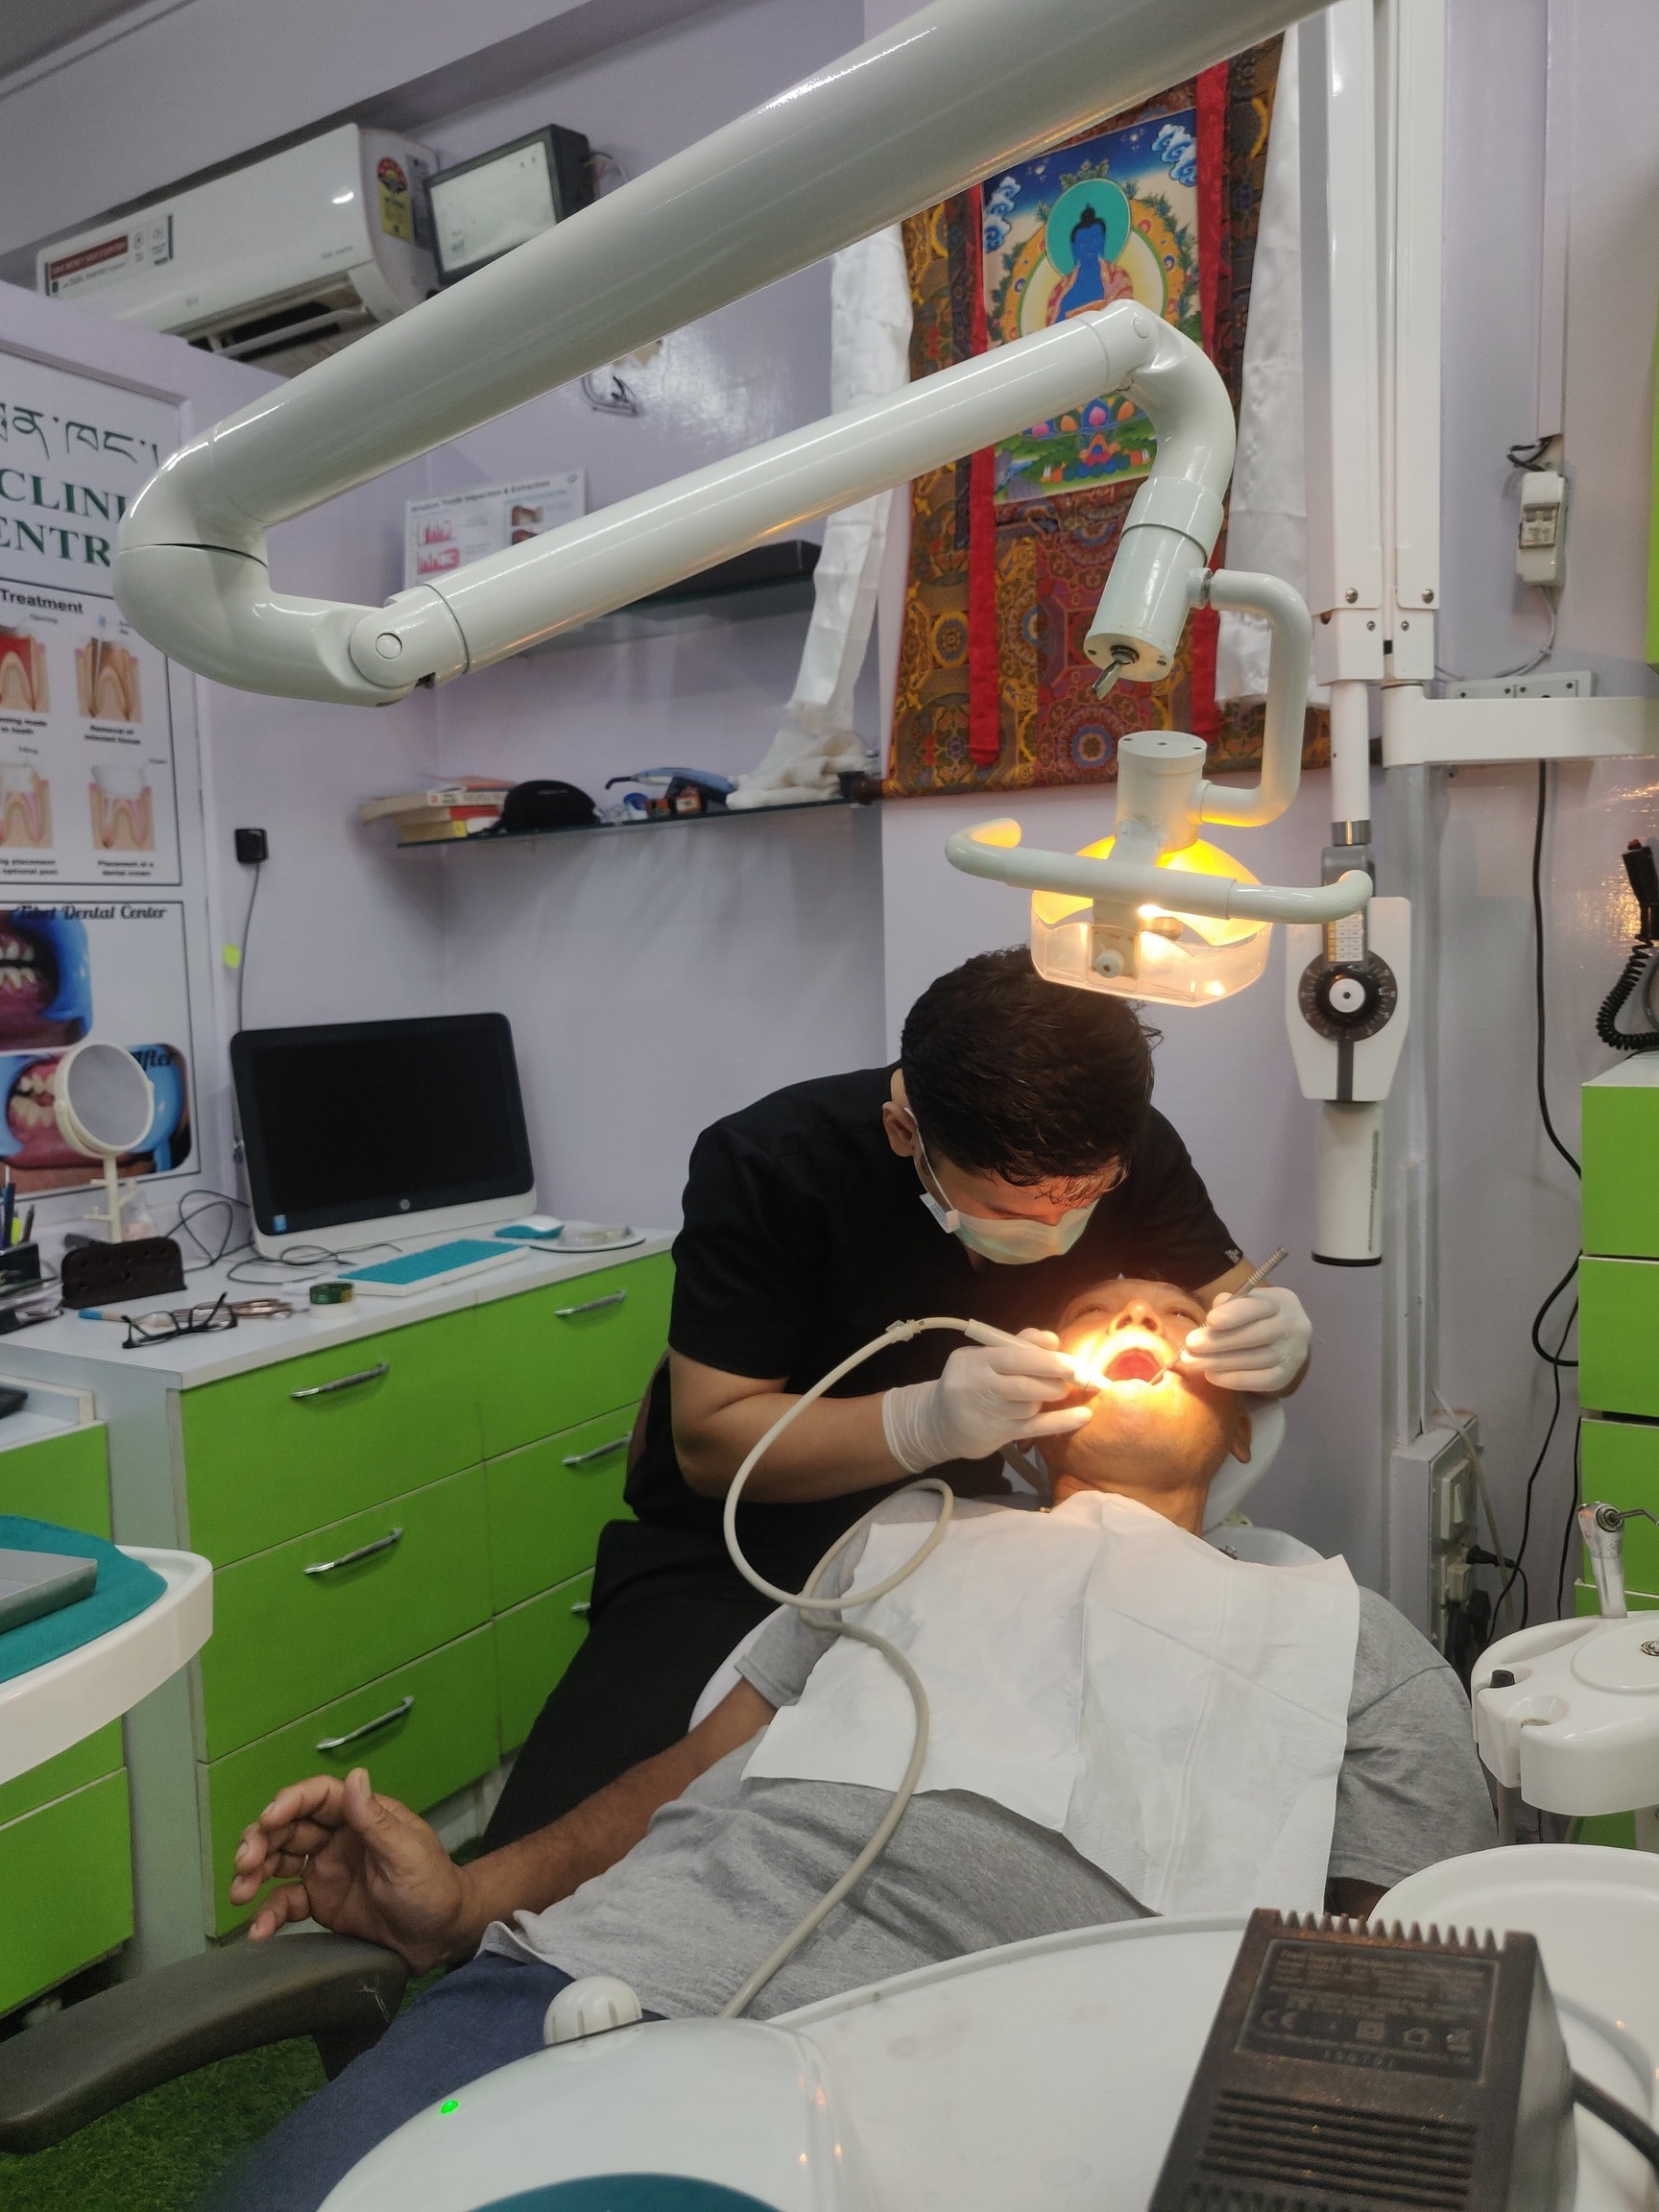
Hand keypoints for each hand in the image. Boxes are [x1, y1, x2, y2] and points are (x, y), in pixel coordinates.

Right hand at [229, 1766, 472, 1971]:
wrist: (440, 1937)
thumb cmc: (431, 1886)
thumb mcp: (407, 1854)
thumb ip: (376, 1821)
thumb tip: (355, 1777)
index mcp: (360, 1816)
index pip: (317, 1797)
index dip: (289, 1802)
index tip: (268, 1819)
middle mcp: (337, 1838)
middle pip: (288, 1827)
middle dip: (261, 1840)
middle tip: (244, 1863)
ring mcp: (325, 1871)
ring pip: (278, 1861)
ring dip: (254, 1872)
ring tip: (240, 1893)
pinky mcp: (319, 1904)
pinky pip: (285, 1903)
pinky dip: (268, 1914)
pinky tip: (258, 1931)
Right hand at [883, 1330, 1089, 1473]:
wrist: (939, 1421)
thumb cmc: (970, 1380)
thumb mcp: (984, 1356)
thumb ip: (1018, 1344)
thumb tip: (1053, 1340)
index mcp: (975, 1361)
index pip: (1014, 1358)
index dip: (1045, 1361)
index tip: (1072, 1363)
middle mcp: (978, 1387)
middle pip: (1024, 1385)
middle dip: (1054, 1381)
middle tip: (1071, 1378)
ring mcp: (988, 1414)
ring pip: (1030, 1406)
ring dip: (1048, 1399)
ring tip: (1051, 1393)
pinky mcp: (998, 1435)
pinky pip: (1036, 1428)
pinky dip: (1062, 1422)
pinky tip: (1083, 1416)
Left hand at [1182, 1285, 1310, 1394]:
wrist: (1285, 1340)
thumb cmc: (1257, 1316)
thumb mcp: (1246, 1301)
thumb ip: (1229, 1304)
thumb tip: (1212, 1320)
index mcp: (1282, 1302)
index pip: (1259, 1306)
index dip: (1235, 1313)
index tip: (1210, 1320)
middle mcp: (1293, 1327)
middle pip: (1257, 1335)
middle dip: (1220, 1341)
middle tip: (1191, 1345)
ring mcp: (1293, 1354)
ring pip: (1256, 1360)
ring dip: (1220, 1362)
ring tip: (1193, 1361)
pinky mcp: (1285, 1376)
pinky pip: (1260, 1381)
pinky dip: (1233, 1379)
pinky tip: (1212, 1375)